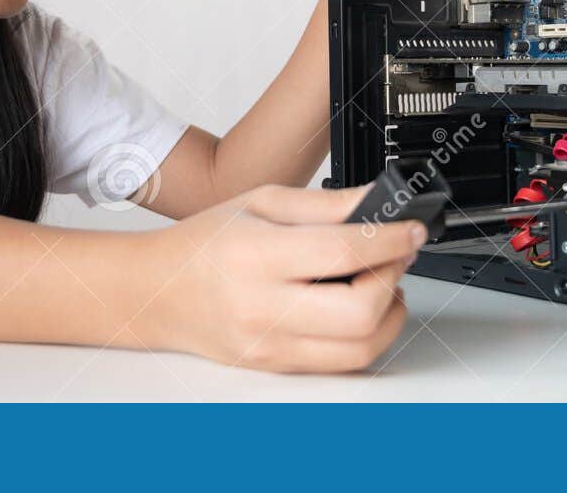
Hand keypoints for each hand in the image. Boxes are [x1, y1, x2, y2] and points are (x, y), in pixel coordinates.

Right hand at [137, 183, 424, 372]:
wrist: (155, 292)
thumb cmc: (203, 244)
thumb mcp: (260, 203)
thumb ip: (325, 204)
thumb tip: (380, 201)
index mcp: (256, 256)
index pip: (342, 251)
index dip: (390, 240)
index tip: (411, 229)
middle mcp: (261, 308)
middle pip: (360, 311)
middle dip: (392, 280)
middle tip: (395, 256)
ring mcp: (268, 345)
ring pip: (359, 348)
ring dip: (388, 314)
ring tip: (382, 285)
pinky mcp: (275, 366)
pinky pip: (340, 362)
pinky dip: (365, 336)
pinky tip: (360, 309)